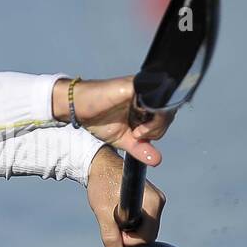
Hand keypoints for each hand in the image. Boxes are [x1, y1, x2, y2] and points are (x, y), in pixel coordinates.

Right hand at [52, 76, 173, 166]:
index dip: (158, 129)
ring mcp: (141, 88)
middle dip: (158, 129)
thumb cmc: (98, 119)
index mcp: (144, 105)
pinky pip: (154, 99)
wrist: (78, 108)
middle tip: (139, 136)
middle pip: (168, 111)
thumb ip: (140, 149)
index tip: (140, 138)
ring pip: (164, 105)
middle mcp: (145, 94)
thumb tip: (157, 161)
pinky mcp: (135, 85)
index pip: (165, 116)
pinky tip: (137, 125)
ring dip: (155, 125)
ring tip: (137, 133)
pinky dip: (150, 116)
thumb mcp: (124, 140)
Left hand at [86, 146, 165, 246]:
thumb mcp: (102, 211)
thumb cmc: (102, 182)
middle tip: (112, 224)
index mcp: (152, 202)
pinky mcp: (152, 200)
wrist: (100, 164)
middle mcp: (158, 200)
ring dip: (130, 229)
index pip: (146, 236)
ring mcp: (157, 200)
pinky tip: (120, 211)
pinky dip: (132, 222)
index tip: (114, 231)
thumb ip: (110, 234)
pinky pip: (145, 221)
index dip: (129, 240)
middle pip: (148, 234)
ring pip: (146, 228)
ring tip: (114, 214)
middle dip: (130, 235)